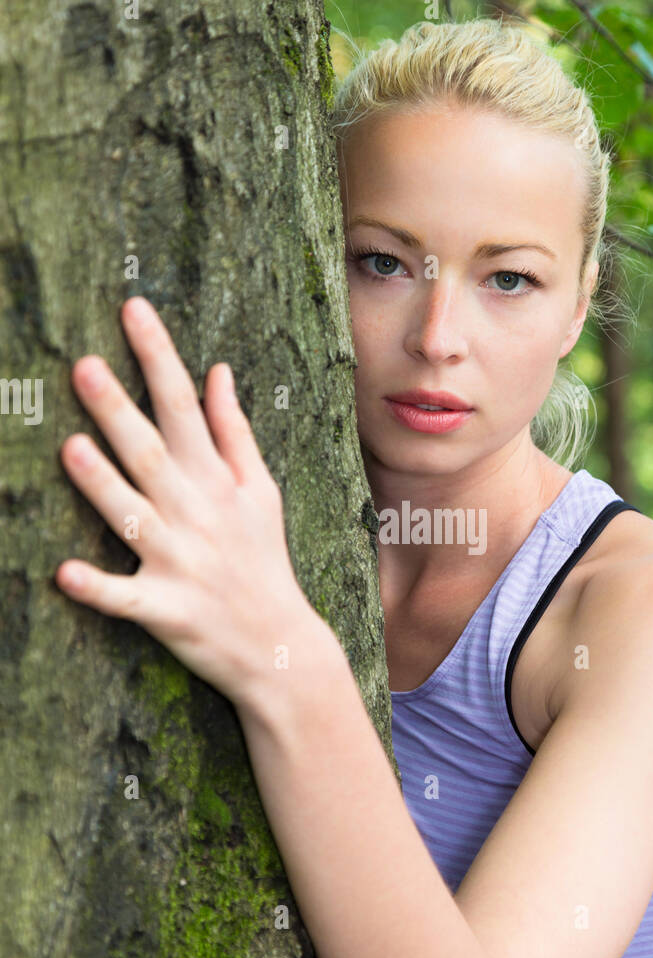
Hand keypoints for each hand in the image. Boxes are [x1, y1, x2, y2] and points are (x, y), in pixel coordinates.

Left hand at [56, 296, 314, 708]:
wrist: (281, 648)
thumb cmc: (263, 562)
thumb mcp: (261, 492)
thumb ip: (234, 432)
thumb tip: (217, 372)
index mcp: (216, 482)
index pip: (184, 407)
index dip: (158, 357)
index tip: (132, 310)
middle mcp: (196, 515)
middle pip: (152, 454)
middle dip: (118, 410)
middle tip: (83, 365)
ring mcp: (180, 563)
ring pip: (134, 518)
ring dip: (103, 486)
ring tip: (71, 449)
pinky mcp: (166, 611)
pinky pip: (126, 599)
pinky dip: (98, 588)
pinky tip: (65, 573)